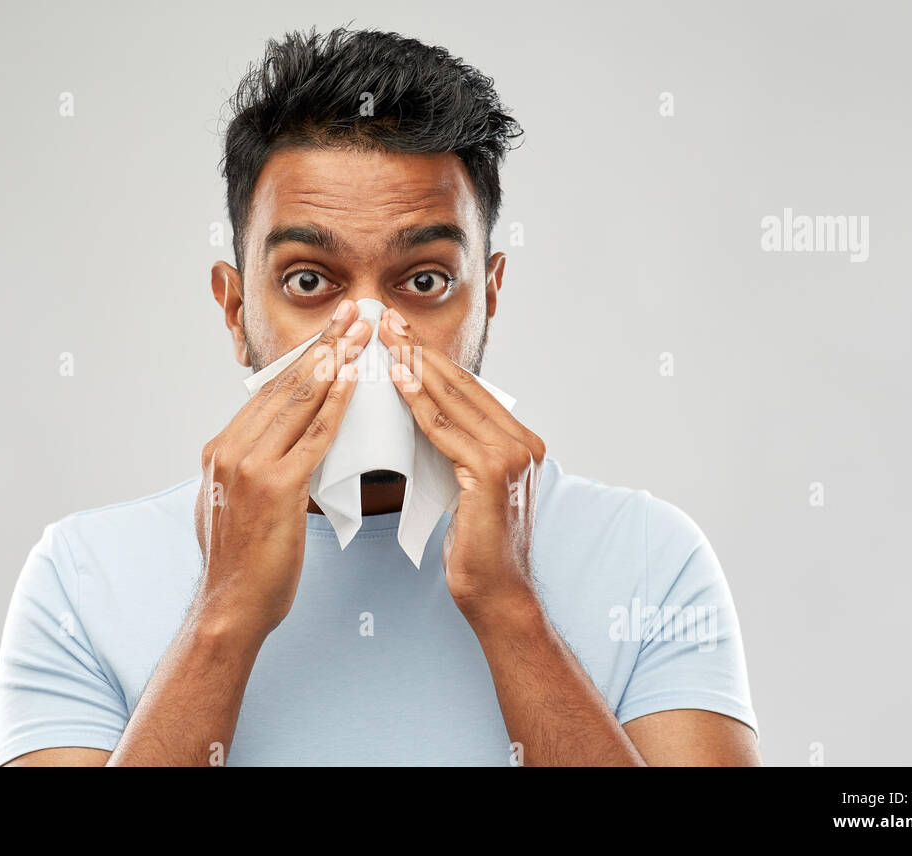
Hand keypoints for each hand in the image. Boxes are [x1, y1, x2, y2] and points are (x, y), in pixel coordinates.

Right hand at [194, 300, 370, 639]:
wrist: (231, 606)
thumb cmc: (243, 563)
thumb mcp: (232, 503)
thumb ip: (249, 469)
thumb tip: (268, 448)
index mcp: (220, 449)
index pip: (269, 394)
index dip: (302, 358)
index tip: (327, 331)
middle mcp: (230, 448)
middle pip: (285, 386)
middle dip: (321, 344)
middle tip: (348, 313)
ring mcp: (250, 465)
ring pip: (299, 401)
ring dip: (333, 360)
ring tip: (358, 332)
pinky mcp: (276, 486)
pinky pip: (314, 435)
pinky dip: (335, 402)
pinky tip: (354, 378)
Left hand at [376, 307, 546, 624]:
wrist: (494, 592)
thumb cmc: (475, 546)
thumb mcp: (466, 485)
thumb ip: (458, 449)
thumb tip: (424, 414)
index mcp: (522, 442)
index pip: (470, 391)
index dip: (434, 360)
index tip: (403, 333)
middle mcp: (524, 442)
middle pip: (464, 386)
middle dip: (422, 350)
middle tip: (389, 320)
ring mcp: (513, 455)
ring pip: (454, 401)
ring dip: (416, 366)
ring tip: (387, 339)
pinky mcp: (493, 471)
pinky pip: (446, 429)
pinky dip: (420, 403)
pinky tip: (398, 380)